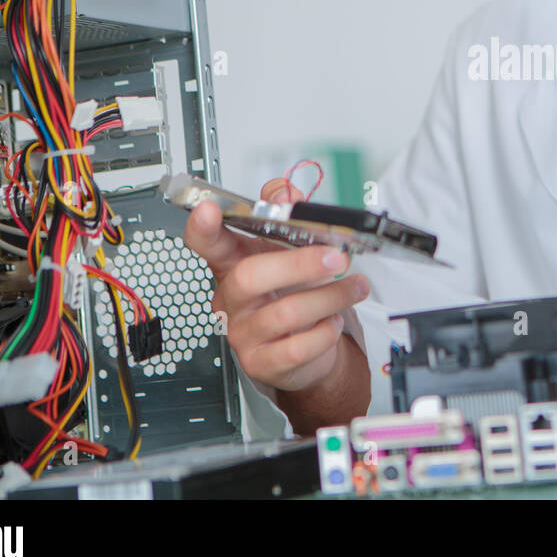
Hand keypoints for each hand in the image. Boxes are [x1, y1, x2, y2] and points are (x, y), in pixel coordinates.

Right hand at [184, 177, 369, 392]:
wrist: (306, 350)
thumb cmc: (292, 294)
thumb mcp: (288, 251)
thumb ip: (286, 215)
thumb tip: (286, 193)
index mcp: (233, 265)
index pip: (207, 243)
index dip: (202, 227)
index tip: (208, 209)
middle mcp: (232, 300)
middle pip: (249, 277)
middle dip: (299, 264)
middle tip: (336, 259)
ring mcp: (243, 333)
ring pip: (285, 313)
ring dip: (330, 296)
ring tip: (353, 287)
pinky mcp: (263, 363)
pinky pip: (298, 347)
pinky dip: (326, 331)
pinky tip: (332, 321)